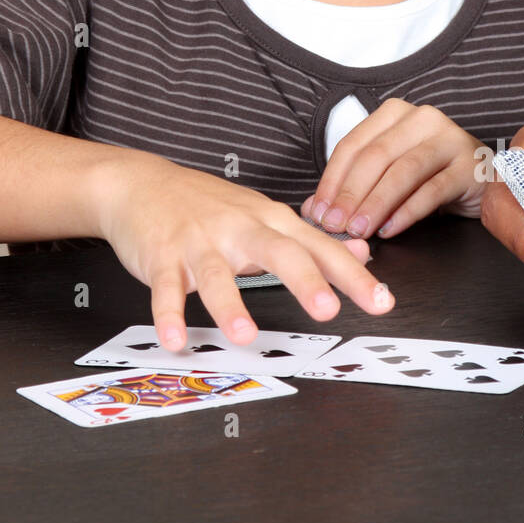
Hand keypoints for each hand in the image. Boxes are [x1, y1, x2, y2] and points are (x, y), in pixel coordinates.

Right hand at [97, 158, 394, 351]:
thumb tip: (362, 252)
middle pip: (277, 251)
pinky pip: (165, 287)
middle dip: (304, 278)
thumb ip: (311, 240)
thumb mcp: (263, 214)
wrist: (141, 183)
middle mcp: (238, 228)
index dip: (351, 274)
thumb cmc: (206, 205)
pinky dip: (168, 314)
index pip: (319, 247)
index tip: (382, 302)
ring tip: (244, 336)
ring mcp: (198, 241)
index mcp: (269, 221)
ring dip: (229, 305)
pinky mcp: (162, 255)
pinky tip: (176, 339)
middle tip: (327, 309)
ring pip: (216, 274)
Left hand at [299, 99, 484, 239]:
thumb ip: (354, 186)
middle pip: (375, 157)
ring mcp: (448, 139)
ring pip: (402, 172)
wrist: (484, 177)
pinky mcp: (469, 165)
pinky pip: (432, 190)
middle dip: (350, 194)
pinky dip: (406, 212)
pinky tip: (389, 229)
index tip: (316, 212)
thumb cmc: (430, 174)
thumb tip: (312, 210)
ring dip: (376, 204)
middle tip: (335, 225)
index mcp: (394, 114)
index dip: (331, 180)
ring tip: (360, 230)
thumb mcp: (389, 174)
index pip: (352, 145)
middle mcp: (421, 119)